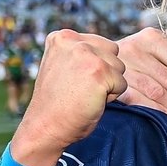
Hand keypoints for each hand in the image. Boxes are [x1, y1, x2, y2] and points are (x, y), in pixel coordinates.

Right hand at [12, 30, 125, 165]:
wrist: (44, 128)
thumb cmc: (55, 103)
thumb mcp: (61, 66)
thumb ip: (79, 54)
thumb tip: (109, 49)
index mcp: (62, 37)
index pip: (99, 45)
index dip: (92, 67)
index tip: (72, 82)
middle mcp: (74, 40)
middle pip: (113, 52)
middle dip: (104, 72)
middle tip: (80, 90)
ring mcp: (87, 54)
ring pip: (119, 67)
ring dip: (108, 84)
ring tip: (84, 95)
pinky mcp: (100, 71)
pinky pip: (122, 84)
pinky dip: (111, 98)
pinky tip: (90, 102)